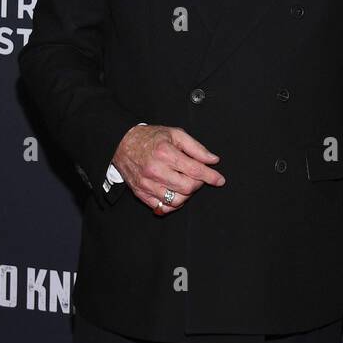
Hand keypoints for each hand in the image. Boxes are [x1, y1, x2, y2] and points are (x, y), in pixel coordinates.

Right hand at [111, 124, 225, 215]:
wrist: (122, 143)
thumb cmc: (150, 138)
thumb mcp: (175, 134)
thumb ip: (196, 148)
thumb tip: (213, 160)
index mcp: (165, 153)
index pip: (195, 170)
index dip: (211, 176)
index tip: (219, 180)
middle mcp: (155, 170)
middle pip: (187, 188)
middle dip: (198, 184)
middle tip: (197, 177)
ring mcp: (146, 184)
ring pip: (176, 201)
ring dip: (186, 195)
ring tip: (185, 184)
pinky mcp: (140, 193)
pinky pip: (162, 207)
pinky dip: (172, 204)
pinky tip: (175, 193)